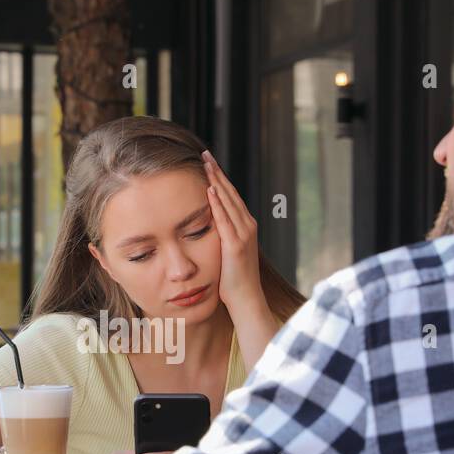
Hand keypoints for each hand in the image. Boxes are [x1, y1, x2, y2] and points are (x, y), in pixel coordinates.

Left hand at [202, 149, 263, 315]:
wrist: (246, 299)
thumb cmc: (233, 279)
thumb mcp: (227, 252)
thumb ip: (222, 236)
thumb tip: (208, 227)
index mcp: (245, 226)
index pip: (230, 196)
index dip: (220, 178)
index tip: (208, 163)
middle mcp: (248, 226)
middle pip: (230, 193)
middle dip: (217, 173)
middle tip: (205, 155)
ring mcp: (243, 235)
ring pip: (228, 202)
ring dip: (216, 182)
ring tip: (205, 165)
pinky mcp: (235, 245)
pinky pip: (225, 220)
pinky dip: (218, 204)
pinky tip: (210, 190)